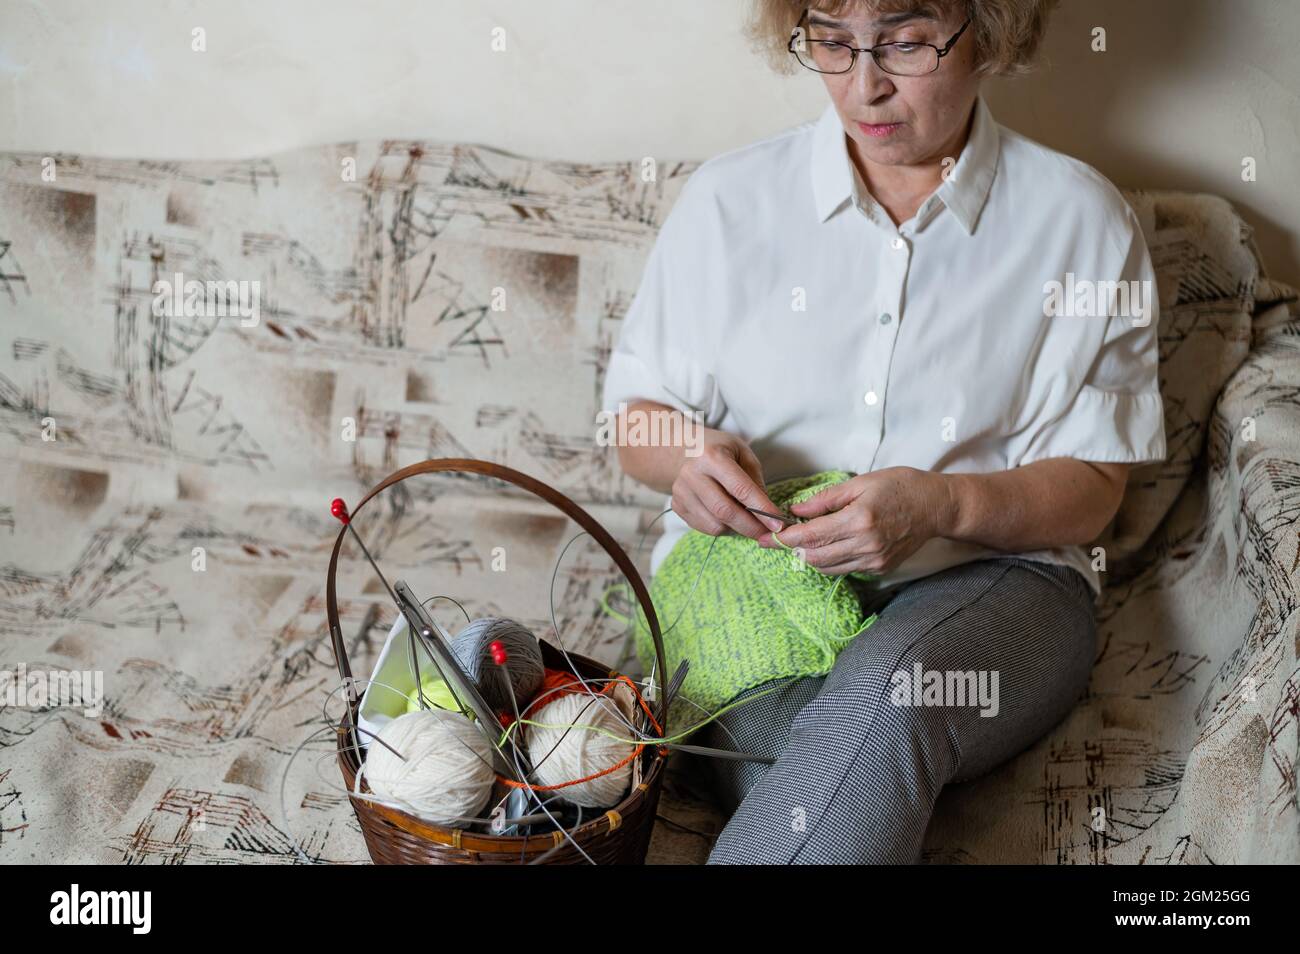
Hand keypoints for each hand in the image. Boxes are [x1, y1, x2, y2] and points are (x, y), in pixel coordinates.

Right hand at [670, 431, 787, 539]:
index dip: (762, 510)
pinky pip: (704, 528)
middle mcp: (692, 475)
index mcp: (712, 457)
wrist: (685, 448)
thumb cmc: (720, 450)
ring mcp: (681, 492)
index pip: (741, 489)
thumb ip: (756, 481)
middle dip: (751, 527)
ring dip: (737, 529)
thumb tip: (768, 514)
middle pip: (725, 511)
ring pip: (714, 524)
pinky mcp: (676, 506)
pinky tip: (729, 518)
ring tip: (748, 521)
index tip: (778, 524)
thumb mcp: (743, 454)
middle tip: (768, 533)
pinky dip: (722, 528)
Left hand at [757, 466, 951, 574]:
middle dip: (791, 549)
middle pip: (814, 556)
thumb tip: (795, 510)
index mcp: (859, 520)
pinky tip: (826, 546)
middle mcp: (866, 544)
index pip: (810, 536)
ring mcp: (874, 560)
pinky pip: (845, 569)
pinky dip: (829, 560)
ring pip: (827, 567)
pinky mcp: (879, 568)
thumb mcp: (860, 483)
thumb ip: (825, 499)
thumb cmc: (899, 486)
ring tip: (798, 542)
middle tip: (776, 539)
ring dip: (808, 557)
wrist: (935, 506)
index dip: (783, 538)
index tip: (764, 537)